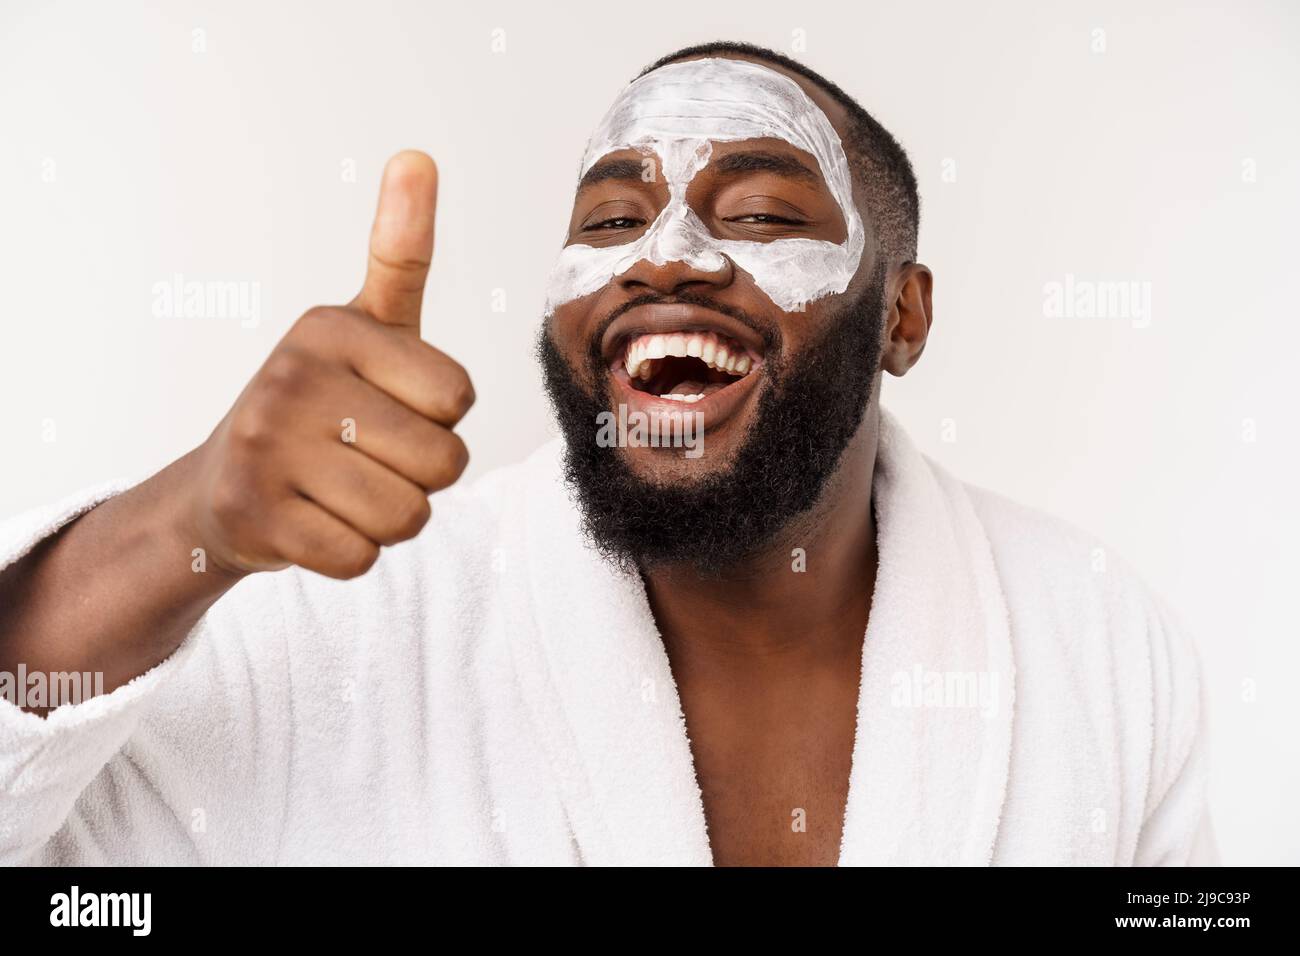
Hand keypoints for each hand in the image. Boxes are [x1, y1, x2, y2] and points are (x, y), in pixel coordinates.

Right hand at [186, 151, 473, 578]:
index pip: (458, 398)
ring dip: (390, 518)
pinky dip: (350, 553)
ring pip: (407, 517)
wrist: (222, 485)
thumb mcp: (366, 326)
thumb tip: (418, 155)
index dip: (440, 417)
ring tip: (342, 490)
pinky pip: (361, 558)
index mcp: (332, 327)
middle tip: (366, 457)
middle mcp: (291, 376)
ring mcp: (264, 446)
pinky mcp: (251, 514)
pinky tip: (314, 522)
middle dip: (421, 475)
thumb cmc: (320, 403)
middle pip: (443, 463)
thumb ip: (400, 252)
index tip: (391, 406)